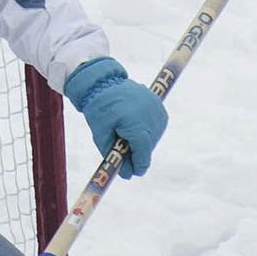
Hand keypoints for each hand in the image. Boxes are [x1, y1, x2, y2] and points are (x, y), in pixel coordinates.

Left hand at [64, 57, 167, 177]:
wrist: (102, 81)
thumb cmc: (98, 107)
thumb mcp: (101, 134)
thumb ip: (114, 154)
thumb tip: (127, 174)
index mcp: (135, 122)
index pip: (143, 150)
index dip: (138, 164)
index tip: (133, 173)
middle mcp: (150, 115)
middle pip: (148, 144)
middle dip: (136, 152)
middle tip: (123, 155)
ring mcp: (156, 107)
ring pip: (152, 136)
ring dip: (141, 140)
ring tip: (124, 134)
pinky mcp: (158, 103)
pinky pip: (155, 124)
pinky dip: (144, 129)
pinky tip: (131, 125)